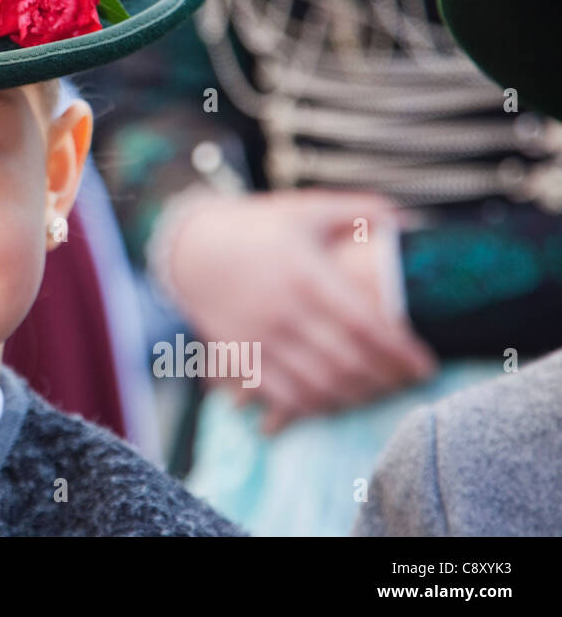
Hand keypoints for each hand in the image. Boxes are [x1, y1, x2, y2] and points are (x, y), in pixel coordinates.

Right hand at [164, 189, 437, 433]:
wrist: (190, 248)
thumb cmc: (257, 227)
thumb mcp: (306, 210)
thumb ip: (360, 212)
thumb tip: (413, 222)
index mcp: (304, 274)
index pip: (365, 324)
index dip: (400, 351)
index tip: (426, 365)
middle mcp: (282, 311)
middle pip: (348, 361)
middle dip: (386, 379)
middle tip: (409, 383)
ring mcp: (258, 338)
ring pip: (319, 385)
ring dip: (356, 397)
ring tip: (378, 392)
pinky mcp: (240, 356)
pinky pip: (284, 396)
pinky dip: (316, 406)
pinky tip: (335, 400)